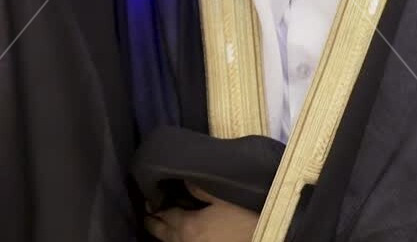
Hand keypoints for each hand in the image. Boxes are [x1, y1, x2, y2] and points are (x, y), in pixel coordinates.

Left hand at [144, 183, 259, 241]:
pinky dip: (177, 240)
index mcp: (188, 227)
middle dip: (154, 222)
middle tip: (149, 212)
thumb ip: (200, 187)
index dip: (154, 207)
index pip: (164, 216)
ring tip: (162, 223)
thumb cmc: (247, 217)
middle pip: (163, 234)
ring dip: (165, 234)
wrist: (268, 233)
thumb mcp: (224, 196)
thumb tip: (184, 180)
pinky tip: (181, 234)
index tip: (149, 199)